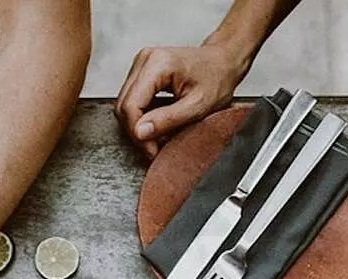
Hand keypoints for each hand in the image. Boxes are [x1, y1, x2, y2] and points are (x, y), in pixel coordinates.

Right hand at [115, 44, 247, 158]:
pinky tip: (156, 123)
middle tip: (154, 148)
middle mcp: (145, 59)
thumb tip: (140, 133)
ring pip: (125, 103)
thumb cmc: (217, 78)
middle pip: (124, 104)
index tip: (152, 150)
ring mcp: (142, 64)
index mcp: (158, 64)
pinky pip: (132, 99)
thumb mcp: (197, 106)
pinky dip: (141, 116)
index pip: (131, 105)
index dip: (138, 133)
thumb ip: (168, 120)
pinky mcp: (142, 71)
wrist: (223, 63)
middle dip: (136, 131)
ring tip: (157, 137)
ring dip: (137, 125)